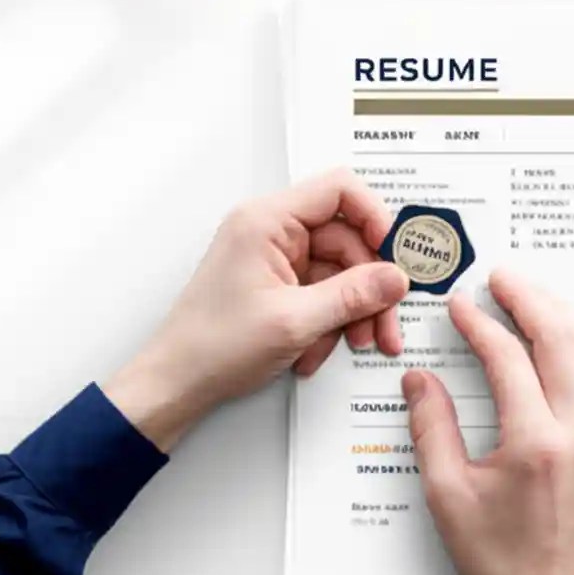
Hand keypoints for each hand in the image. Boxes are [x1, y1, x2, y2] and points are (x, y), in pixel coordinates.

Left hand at [106, 169, 408, 450]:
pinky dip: (330, 323)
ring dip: (353, 311)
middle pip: (348, 241)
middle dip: (370, 287)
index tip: (394, 255)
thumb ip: (353, 295)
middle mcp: (272, 233)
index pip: (338, 191)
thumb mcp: (295, 322)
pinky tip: (317, 351)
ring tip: (356, 342)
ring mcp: (276, 260)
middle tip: (386, 323)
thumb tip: (396, 277)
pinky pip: (324, 295)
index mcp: (267, 221)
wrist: (177, 383)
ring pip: (341, 273)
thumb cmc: (212, 346)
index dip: (375, 218)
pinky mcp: (279, 286)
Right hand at [402, 269, 573, 574]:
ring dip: (569, 315)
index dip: (480, 323)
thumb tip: (418, 380)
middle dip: (529, 298)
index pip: (508, 357)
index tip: (462, 307)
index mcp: (535, 445)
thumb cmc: (500, 562)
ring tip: (539, 298)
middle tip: (502, 279)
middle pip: (561, 338)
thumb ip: (431, 428)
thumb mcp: (448, 494)